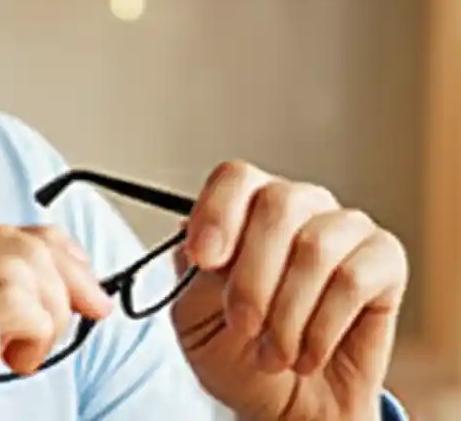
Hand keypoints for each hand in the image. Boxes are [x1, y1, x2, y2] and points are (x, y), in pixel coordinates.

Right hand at [0, 210, 112, 420]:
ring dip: (32, 330)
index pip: (8, 228)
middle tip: (32, 347)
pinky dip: (6, 354)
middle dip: (54, 304)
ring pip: (16, 281)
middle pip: (19, 253)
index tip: (90, 298)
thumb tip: (80, 268)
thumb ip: (7, 272)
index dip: (65, 265)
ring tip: (2, 360)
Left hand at [174, 161, 407, 420]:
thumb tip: (202, 241)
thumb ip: (196, 274)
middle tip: (242, 326)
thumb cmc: (235, 352)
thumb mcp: (192, 317)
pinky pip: (353, 280)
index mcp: (245, 208)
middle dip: (252, 277)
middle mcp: (298, 207)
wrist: (284, 406)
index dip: (218, 213)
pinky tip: (306, 355)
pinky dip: (321, 328)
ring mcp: (344, 229)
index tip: (204, 259)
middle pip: (278, 204)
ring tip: (273, 353)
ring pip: (315, 246)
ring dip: (286, 314)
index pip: (235, 178)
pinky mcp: (384, 261)